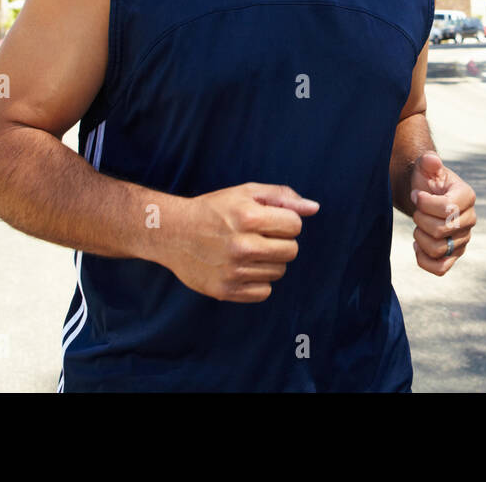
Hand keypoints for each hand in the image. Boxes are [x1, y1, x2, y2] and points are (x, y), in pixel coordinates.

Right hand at [163, 183, 318, 301]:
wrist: (172, 233)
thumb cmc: (214, 210)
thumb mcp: (246, 193)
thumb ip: (282, 197)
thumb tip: (314, 208)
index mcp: (248, 217)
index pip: (295, 225)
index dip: (286, 221)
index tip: (269, 221)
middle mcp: (241, 245)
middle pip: (291, 251)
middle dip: (281, 242)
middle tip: (261, 237)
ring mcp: (233, 271)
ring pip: (279, 271)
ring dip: (270, 262)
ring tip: (249, 251)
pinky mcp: (225, 291)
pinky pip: (264, 292)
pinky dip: (258, 281)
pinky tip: (243, 268)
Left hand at [408, 152, 474, 275]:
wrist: (422, 198)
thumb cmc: (425, 181)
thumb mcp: (425, 166)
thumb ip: (428, 161)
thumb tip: (432, 161)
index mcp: (467, 196)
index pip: (448, 209)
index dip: (426, 204)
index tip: (417, 195)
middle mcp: (470, 219)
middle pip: (441, 231)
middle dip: (421, 220)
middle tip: (417, 211)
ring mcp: (463, 239)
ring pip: (438, 250)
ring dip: (420, 238)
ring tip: (418, 227)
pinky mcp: (454, 254)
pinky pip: (441, 268)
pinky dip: (424, 260)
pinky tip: (418, 245)